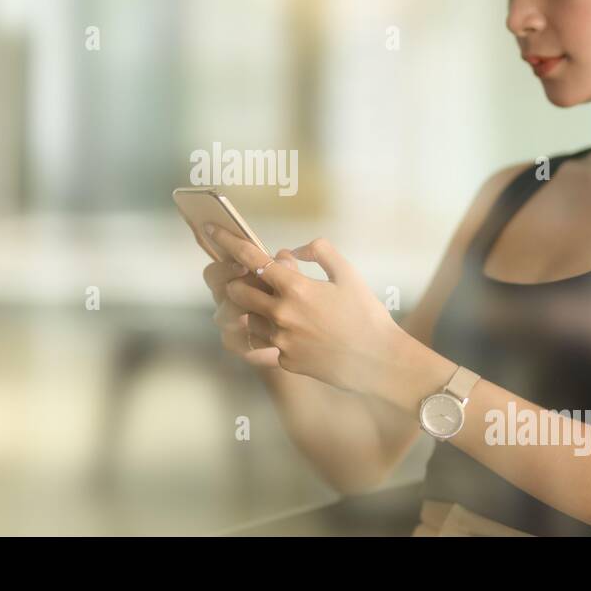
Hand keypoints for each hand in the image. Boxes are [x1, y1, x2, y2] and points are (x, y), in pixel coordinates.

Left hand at [206, 222, 406, 395]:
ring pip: (245, 319)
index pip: (251, 259)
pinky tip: (278, 332)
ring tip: (271, 305)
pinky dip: (263, 335)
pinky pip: (260, 345)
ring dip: (250, 309)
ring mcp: (281, 340)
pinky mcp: (285, 361)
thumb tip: (293, 250)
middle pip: (237, 291)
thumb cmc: (367, 314)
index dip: (227, 241)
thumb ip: (320, 251)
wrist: (379, 361)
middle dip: (238, 280)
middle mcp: (281, 314)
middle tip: (252, 278)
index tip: (210, 229)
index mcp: (296, 288)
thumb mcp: (348, 274)